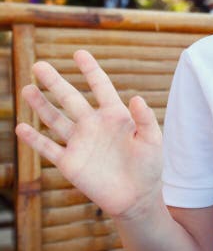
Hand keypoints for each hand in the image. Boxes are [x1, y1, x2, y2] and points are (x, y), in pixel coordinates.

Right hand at [15, 50, 162, 218]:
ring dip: (41, 105)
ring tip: (27, 89)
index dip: (91, 71)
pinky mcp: (69, 163)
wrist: (136, 197)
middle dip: (55, 82)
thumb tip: (137, 98)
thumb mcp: (152, 140)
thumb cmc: (149, 166)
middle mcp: (94, 125)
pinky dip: (35, 139)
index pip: (101, 87)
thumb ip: (145, 119)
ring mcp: (80, 143)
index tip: (79, 53)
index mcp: (115, 116)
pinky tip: (22, 127)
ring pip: (55, 120)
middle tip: (39, 65)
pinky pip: (48, 148)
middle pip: (70, 99)